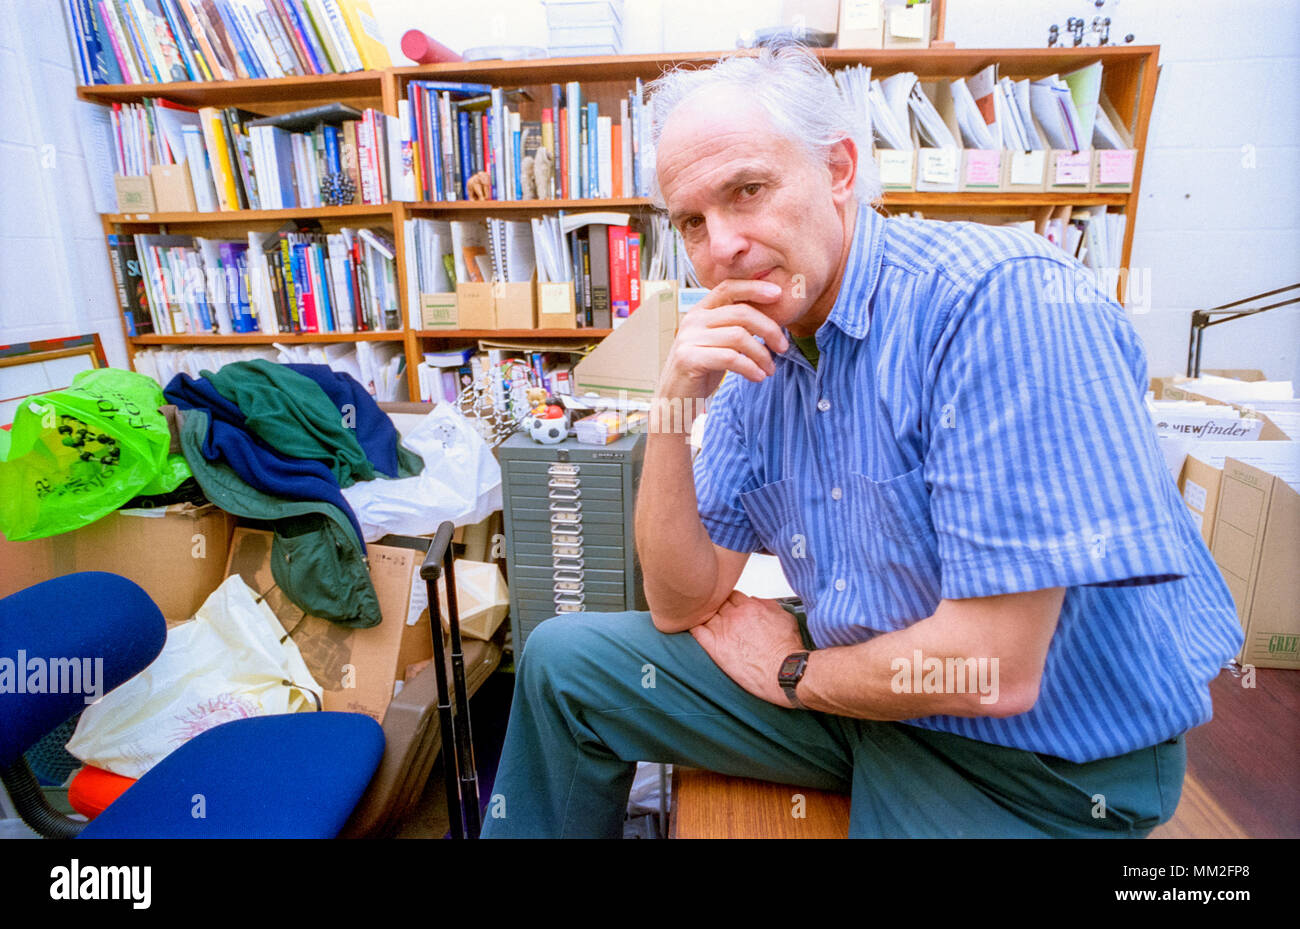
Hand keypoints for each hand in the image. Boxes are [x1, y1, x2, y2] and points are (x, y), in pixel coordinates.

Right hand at [657, 280, 790, 400]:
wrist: (674, 401)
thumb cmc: (701, 371)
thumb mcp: (717, 343)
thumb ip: (734, 327)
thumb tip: (770, 318)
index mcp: (700, 311)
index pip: (729, 287)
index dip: (754, 288)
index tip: (778, 294)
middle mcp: (693, 320)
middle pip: (741, 313)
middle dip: (769, 329)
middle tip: (783, 347)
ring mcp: (689, 339)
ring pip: (739, 336)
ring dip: (762, 354)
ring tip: (770, 369)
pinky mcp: (689, 359)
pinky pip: (730, 357)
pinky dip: (750, 367)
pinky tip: (758, 377)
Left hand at [689, 592, 805, 707]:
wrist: (784, 671)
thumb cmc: (787, 649)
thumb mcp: (784, 617)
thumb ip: (768, 605)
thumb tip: (757, 602)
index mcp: (751, 606)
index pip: (731, 594)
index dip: (727, 599)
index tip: (726, 604)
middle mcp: (735, 615)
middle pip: (716, 602)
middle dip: (714, 605)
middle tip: (710, 609)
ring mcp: (723, 630)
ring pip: (704, 613)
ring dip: (701, 614)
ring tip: (695, 615)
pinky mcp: (716, 647)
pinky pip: (697, 631)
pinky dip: (691, 625)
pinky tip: (687, 625)